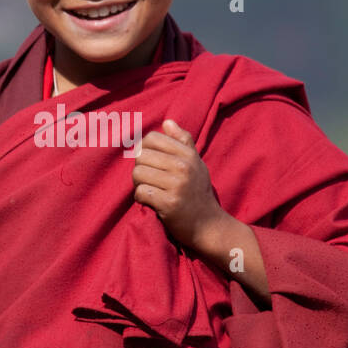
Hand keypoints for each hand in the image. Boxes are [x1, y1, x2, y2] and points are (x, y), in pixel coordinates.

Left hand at [131, 118, 222, 249]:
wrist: (209, 225)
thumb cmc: (198, 193)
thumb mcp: (196, 164)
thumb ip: (183, 141)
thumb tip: (167, 122)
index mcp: (188, 154)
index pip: (152, 139)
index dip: (145, 151)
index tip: (152, 164)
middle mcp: (184, 167)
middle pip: (140, 156)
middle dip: (140, 169)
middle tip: (150, 181)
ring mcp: (177, 185)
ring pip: (138, 174)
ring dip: (139, 184)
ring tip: (151, 191)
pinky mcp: (169, 203)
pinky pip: (140, 192)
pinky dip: (141, 199)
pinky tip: (152, 202)